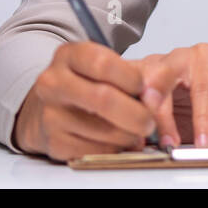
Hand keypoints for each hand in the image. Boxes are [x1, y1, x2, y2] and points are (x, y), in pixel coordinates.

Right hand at [13, 41, 157, 160]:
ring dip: (129, 135)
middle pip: (103, 99)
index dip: (132, 79)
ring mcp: (50, 114)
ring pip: (103, 130)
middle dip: (137, 114)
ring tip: (136, 131)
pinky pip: (95, 151)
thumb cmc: (90, 84)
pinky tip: (118, 141)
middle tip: (149, 121)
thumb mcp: (114, 66)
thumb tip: (157, 95)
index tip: (145, 88)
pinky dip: (115, 149)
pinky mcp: (53, 143)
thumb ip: (146, 73)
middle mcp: (53, 83)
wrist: (52, 107)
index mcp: (70, 55)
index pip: (104, 64)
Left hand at [130, 44, 207, 146]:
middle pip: (137, 81)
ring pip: (162, 79)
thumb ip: (161, 131)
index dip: (119, 111)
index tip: (120, 140)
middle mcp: (164, 60)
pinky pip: (202, 91)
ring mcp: (187, 55)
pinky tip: (204, 137)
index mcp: (150, 73)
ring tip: (169, 140)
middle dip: (135, 111)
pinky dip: (202, 119)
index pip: (123, 87)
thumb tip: (140, 150)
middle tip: (139, 139)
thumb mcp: (181, 124)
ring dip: (163, 114)